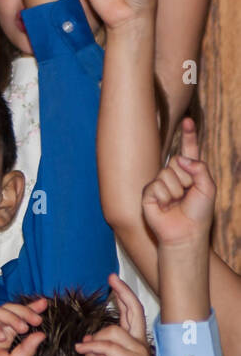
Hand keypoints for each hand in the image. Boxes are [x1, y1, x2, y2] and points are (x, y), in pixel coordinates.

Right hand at [0, 297, 45, 355]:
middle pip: (7, 309)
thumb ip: (27, 350)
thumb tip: (42, 335)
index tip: (44, 304)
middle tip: (37, 320)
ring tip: (23, 328)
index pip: (17, 316)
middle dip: (23, 311)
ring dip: (11, 317)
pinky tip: (2, 337)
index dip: (29, 309)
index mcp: (4, 333)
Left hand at [74, 274, 153, 355]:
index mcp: (133, 342)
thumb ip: (96, 351)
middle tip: (112, 278)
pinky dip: (92, 346)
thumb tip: (86, 340)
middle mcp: (138, 343)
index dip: (123, 296)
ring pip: (111, 331)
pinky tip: (82, 349)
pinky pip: (106, 346)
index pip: (131, 313)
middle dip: (123, 292)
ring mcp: (137, 350)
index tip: (114, 282)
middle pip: (134, 311)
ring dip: (95, 338)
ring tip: (86, 349)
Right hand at [141, 118, 213, 249]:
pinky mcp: (148, 193)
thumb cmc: (199, 213)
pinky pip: (156, 186)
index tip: (188, 121)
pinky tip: (164, 207)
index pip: (188, 150)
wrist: (185, 234)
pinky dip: (164, 198)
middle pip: (177, 161)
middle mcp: (173, 175)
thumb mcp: (208, 189)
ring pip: (167, 174)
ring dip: (176, 191)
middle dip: (186, 178)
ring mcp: (159, 183)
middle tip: (187, 195)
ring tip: (176, 203)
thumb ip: (200, 169)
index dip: (189, 136)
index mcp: (190, 173)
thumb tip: (180, 158)